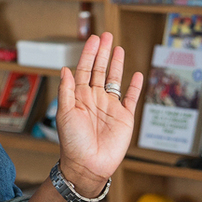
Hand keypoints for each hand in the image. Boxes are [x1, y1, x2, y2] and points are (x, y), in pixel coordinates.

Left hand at [55, 33, 142, 196]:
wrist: (88, 165)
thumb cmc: (72, 143)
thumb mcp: (65, 114)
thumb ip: (67, 90)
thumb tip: (65, 68)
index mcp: (79, 97)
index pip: (84, 69)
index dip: (89, 54)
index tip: (93, 39)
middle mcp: (95, 99)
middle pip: (99, 70)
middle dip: (103, 53)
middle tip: (106, 35)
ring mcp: (110, 107)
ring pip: (115, 80)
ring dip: (117, 64)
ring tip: (118, 48)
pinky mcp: (124, 117)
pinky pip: (131, 98)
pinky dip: (134, 86)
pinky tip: (136, 74)